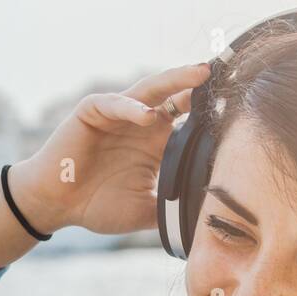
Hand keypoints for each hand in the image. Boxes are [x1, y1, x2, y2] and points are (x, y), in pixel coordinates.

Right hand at [7, 63, 211, 235]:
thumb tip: (208, 218)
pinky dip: (131, 107)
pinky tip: (148, 115)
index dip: (209, 115)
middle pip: (174, 97)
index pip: (188, 122)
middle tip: (226, 76)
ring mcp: (117, 115)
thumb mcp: (147, 210)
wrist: (58, 206)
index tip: (238, 110)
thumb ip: (173, 207)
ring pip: (149, 91)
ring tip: (198, 76)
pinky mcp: (91, 112)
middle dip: (198, 86)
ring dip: (174, 81)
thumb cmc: (98, 205)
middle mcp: (140, 124)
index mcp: (156, 144)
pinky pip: (114, 103)